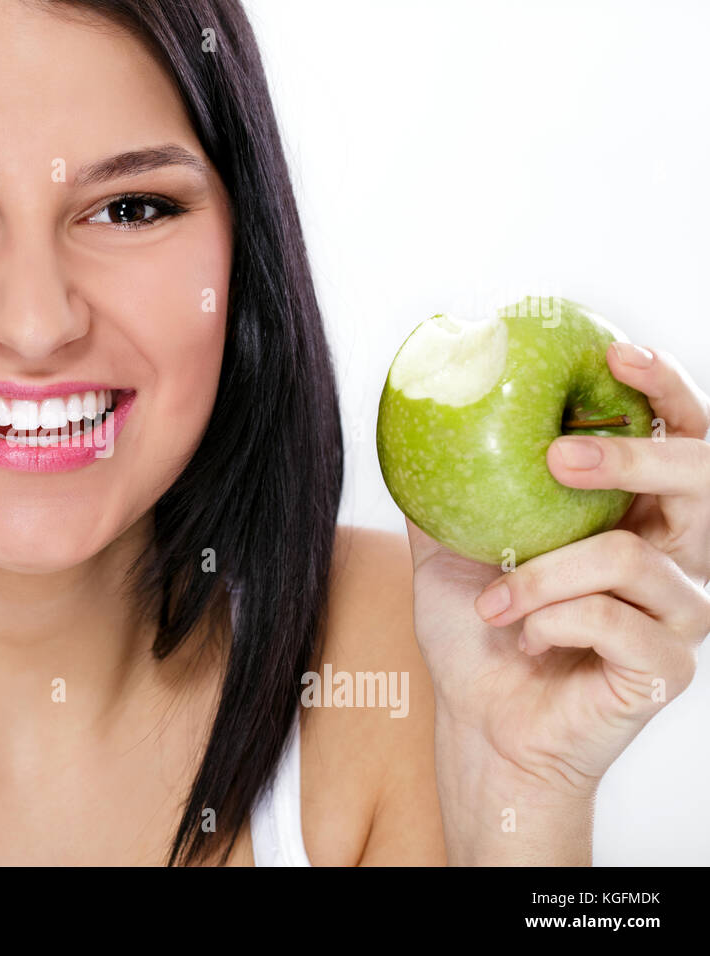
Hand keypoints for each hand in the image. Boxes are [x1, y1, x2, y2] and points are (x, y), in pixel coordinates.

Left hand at [405, 341, 709, 858]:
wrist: (477, 721)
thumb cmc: (476, 635)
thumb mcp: (450, 547)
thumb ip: (450, 487)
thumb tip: (414, 414)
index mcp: (633, 519)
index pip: (678, 439)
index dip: (664, 391)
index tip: (616, 352)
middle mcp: (672, 560)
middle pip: (699, 482)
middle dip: (632, 456)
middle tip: (558, 454)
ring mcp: (677, 615)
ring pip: (628, 558)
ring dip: (543, 576)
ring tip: (496, 600)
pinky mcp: (666, 666)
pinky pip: (613, 622)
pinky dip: (552, 623)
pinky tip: (527, 642)